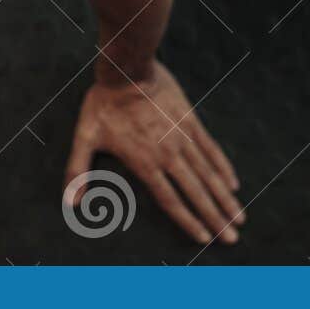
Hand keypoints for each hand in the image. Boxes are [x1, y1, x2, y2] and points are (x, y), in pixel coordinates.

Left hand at [66, 61, 244, 244]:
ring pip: (208, 174)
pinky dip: (223, 167)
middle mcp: (169, 155)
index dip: (188, 221)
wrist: (127, 69)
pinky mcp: (191, 120)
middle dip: (215, 218)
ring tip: (240, 218)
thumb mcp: (84, 136)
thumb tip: (69, 202)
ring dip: (225, 198)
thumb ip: (77, 170)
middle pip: (196, 193)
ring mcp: (183, 138)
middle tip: (232, 239)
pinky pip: (211, 148)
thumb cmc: (103, 103)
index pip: (171, 200)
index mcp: (145, 162)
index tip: (203, 239)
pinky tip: (234, 183)